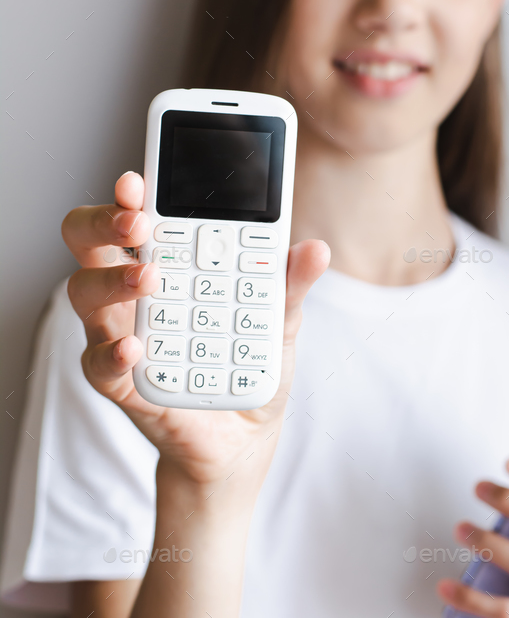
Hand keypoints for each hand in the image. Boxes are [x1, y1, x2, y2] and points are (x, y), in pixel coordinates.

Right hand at [62, 171, 329, 497]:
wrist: (243, 439)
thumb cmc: (249, 363)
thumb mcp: (280, 322)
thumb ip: (290, 285)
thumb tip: (315, 249)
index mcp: (168, 263)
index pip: (136, 216)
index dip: (130, 194)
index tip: (139, 178)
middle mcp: (133, 292)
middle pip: (91, 243)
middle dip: (103, 222)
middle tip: (138, 221)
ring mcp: (120, 334)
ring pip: (84, 293)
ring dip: (112, 280)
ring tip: (149, 278)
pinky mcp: (121, 383)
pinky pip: (98, 364)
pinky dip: (112, 352)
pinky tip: (135, 346)